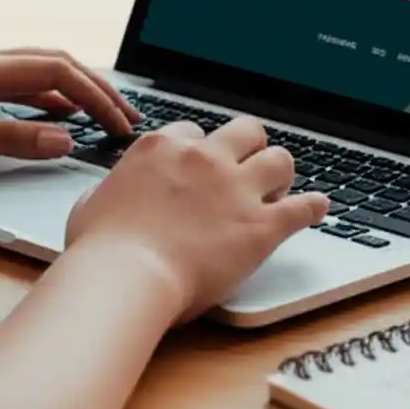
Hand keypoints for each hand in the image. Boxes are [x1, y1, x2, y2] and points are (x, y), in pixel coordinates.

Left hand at [0, 47, 141, 164]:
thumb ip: (6, 139)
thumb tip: (62, 140)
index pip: (57, 71)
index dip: (97, 96)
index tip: (121, 124)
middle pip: (54, 63)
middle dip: (95, 89)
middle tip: (124, 119)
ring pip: (35, 71)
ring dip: (71, 90)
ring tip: (98, 116)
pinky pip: (13, 82)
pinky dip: (43, 96)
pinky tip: (47, 115)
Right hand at [64, 118, 329, 322]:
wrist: (126, 277)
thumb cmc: (102, 250)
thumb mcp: (91, 204)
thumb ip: (112, 190)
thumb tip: (112, 193)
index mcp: (162, 148)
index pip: (195, 132)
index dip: (202, 151)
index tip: (202, 167)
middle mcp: (204, 159)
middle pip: (246, 131)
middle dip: (250, 148)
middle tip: (248, 169)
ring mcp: (236, 189)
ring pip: (280, 158)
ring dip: (281, 172)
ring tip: (279, 189)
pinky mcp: (261, 224)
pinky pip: (303, 207)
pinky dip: (314, 207)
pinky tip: (318, 209)